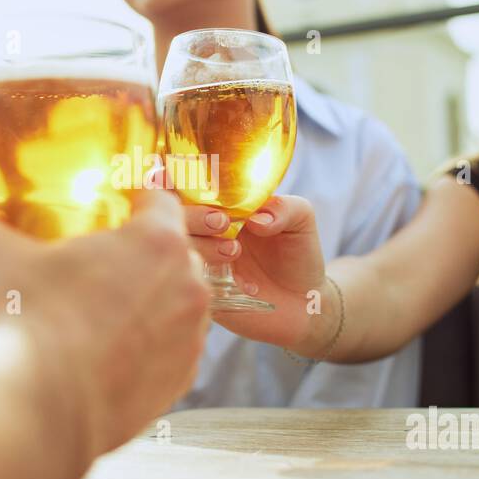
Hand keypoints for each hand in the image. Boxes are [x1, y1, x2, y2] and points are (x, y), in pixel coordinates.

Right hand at [0, 190, 210, 456]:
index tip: (125, 203)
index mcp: (156, 244)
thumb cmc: (23, 323)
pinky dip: (148, 350)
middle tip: (105, 261)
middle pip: (175, 256)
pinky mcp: (178, 386)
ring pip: (179, 307)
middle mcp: (188, 290)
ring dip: (152, 304)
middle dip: (145, 256)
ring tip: (106, 310)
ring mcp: (187, 342)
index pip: (162, 201)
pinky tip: (109, 352)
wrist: (34, 412)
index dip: (140, 199)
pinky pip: (171, 355)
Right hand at [181, 195, 327, 350]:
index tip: (172, 177)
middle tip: (222, 223)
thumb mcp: (301, 218)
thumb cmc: (299, 253)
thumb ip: (283, 208)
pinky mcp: (205, 293)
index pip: (186, 188)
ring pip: (179, 249)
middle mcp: (203, 233)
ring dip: (202, 245)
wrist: (306, 302)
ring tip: (235, 251)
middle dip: (192, 215)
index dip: (173, 180)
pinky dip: (210, 280)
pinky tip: (244, 284)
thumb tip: (257, 218)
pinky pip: (192, 285)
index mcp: (219, 207)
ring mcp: (201, 263)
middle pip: (174, 217)